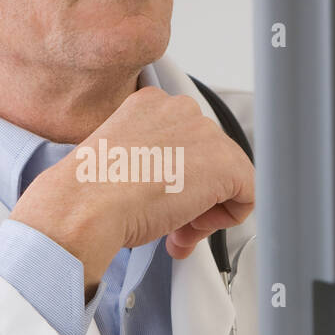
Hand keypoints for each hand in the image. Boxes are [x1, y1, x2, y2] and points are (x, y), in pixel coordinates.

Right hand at [10, 86, 254, 294]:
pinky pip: (247, 193)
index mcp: (150, 104)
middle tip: (171, 226)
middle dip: (193, 197)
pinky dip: (227, 218)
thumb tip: (174, 192)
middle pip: (207, 157)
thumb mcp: (120, 163)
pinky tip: (193, 227)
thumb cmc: (90, 191)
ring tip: (176, 230)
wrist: (87, 203)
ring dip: (205, 210)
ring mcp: (206, 133)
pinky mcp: (225, 164)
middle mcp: (181, 109)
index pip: (183, 141)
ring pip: (226, 176)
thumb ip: (152, 165)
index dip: (176, 180)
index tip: (158, 202)